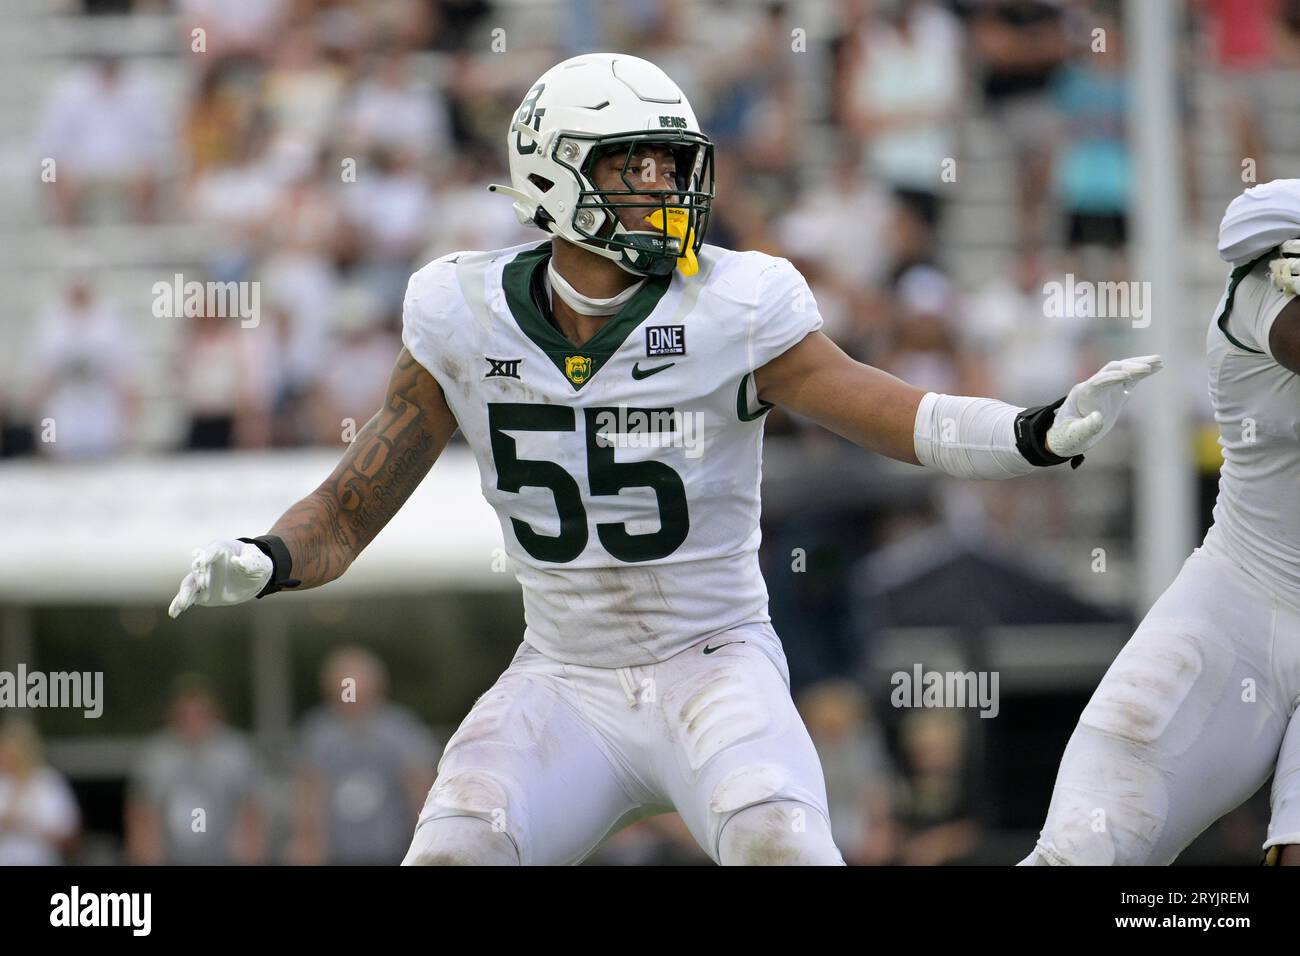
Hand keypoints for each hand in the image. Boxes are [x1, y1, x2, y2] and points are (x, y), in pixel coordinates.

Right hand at [168, 539, 271, 618]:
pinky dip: (180, 603)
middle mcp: (207, 562)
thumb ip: (248, 561)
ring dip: (185, 594)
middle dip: (199, 576)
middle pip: (198, 569)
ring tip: (182, 605)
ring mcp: (202, 577)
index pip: (209, 552)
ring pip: (190, 584)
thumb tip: (237, 561)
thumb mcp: (256, 560)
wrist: (253, 575)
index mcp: (219, 549)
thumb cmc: (255, 562)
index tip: (200, 565)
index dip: (204, 558)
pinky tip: (174, 612)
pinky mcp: (201, 591)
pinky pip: (189, 597)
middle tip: (204, 585)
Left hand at [1046, 355, 1163, 458]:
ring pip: (1121, 370)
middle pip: (1111, 370)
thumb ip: (1085, 428)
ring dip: (1138, 365)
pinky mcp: (1114, 392)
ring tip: (1159, 361)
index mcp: (1082, 395)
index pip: (1098, 382)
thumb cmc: (1068, 437)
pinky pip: (1129, 379)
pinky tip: (1157, 367)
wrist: (1067, 435)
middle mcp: (1093, 386)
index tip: (1127, 376)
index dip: (1111, 378)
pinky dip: (1142, 373)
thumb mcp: (1074, 436)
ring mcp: (1104, 388)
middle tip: (1148, 368)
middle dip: (1128, 367)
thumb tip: (1097, 417)